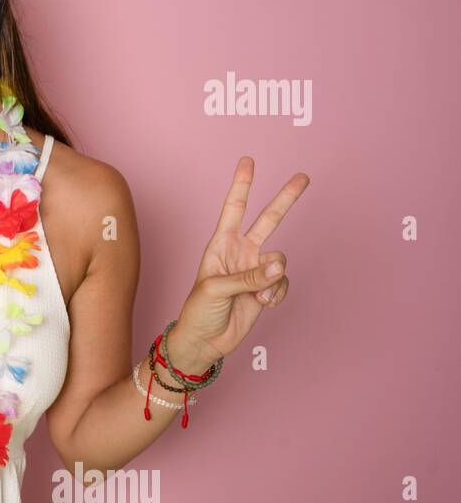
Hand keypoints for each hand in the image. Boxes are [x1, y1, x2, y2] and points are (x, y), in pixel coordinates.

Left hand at [169, 156, 309, 368]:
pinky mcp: (267, 288)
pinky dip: (277, 293)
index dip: (242, 185)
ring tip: (258, 295)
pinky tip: (264, 303)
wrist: (205, 341)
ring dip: (272, 279)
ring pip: (280, 260)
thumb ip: (249, 276)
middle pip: (269, 219)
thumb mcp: (216, 289)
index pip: (233, 209)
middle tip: (303, 177)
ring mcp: (256, 269)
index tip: (248, 161)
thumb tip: (279, 268)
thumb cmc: (199, 311)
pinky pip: (283, 282)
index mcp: (220, 245)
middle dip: (285, 199)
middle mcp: (241, 252)